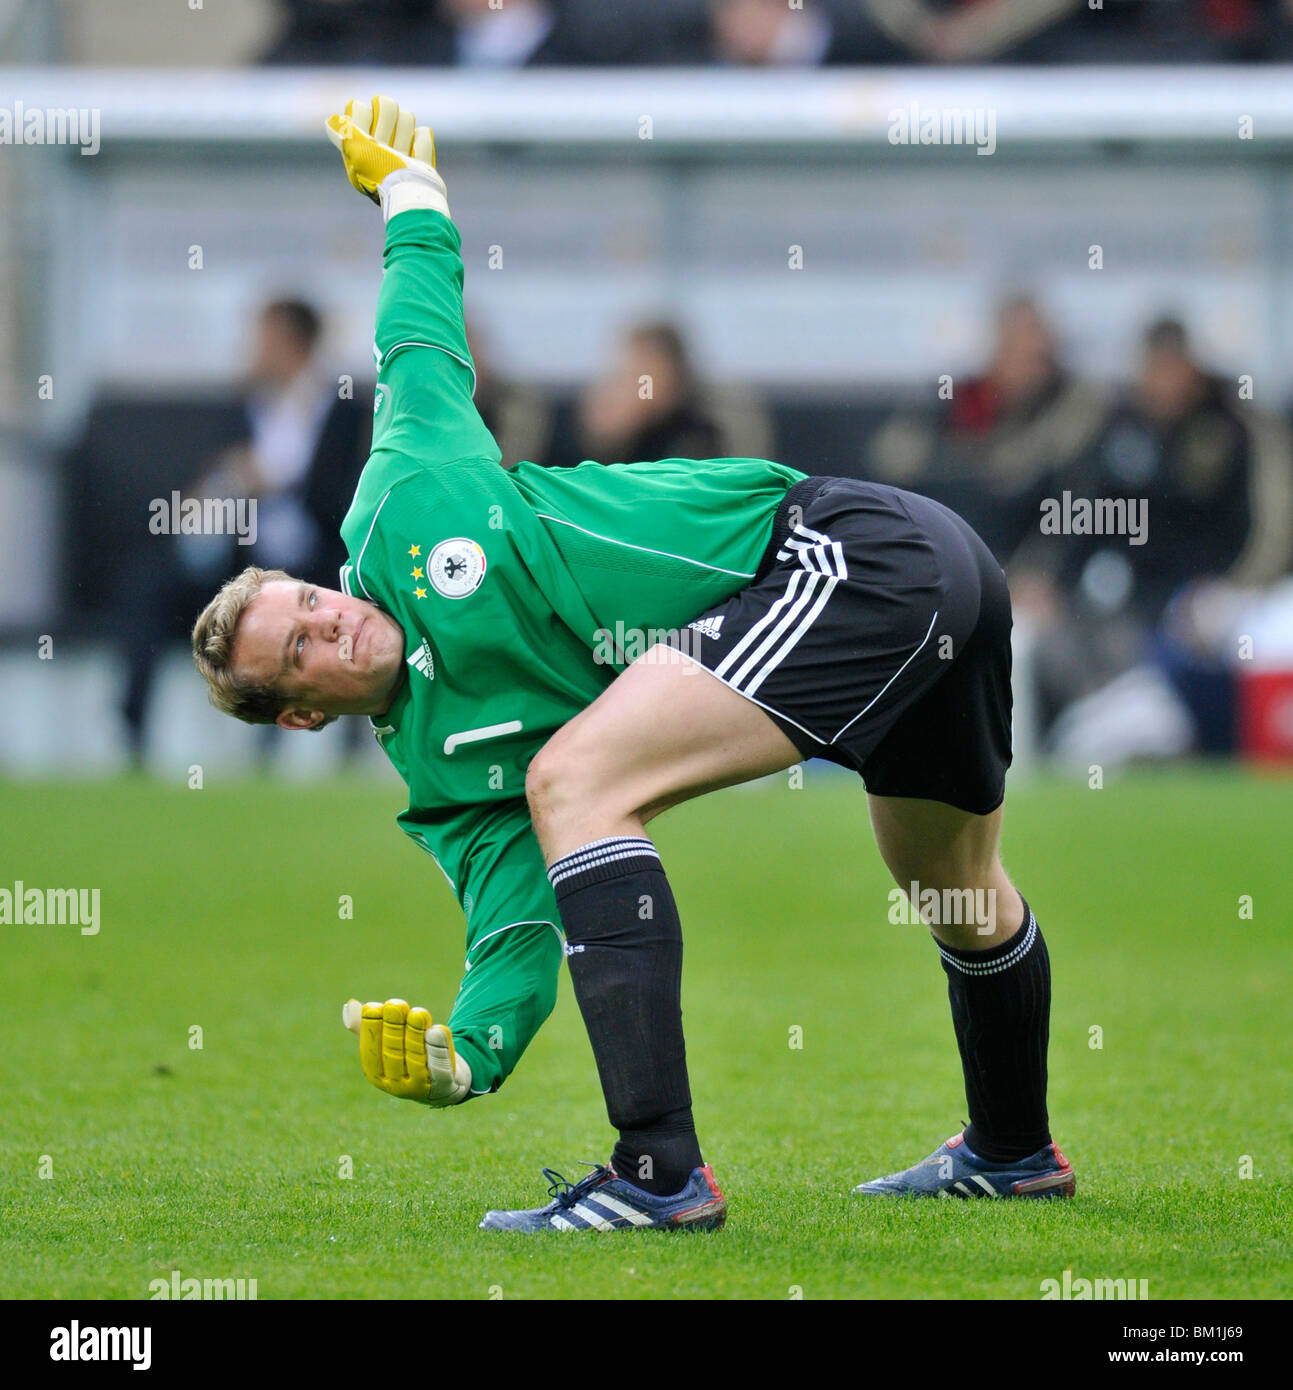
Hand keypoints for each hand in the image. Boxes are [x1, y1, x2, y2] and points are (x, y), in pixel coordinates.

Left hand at [325, 95, 440, 205]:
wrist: (411, 196)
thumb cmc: (382, 175)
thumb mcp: (357, 154)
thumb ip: (343, 133)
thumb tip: (332, 120)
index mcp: (358, 142)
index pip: (360, 106)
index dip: (365, 117)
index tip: (369, 138)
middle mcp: (377, 141)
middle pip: (387, 104)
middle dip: (388, 127)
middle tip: (388, 149)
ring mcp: (400, 144)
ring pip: (406, 116)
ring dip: (405, 137)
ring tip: (402, 157)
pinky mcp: (419, 149)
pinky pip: (422, 132)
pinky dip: (421, 147)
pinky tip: (415, 162)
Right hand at [342, 997, 470, 1105]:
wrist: (444, 1084)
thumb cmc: (409, 1058)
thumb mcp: (388, 1044)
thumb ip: (369, 1027)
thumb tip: (350, 1005)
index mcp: (377, 1076)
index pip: (370, 1053)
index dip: (370, 1030)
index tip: (373, 1007)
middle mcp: (397, 1086)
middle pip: (393, 1054)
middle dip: (393, 1027)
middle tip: (396, 1004)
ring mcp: (421, 1087)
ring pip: (416, 1057)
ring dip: (416, 1033)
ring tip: (418, 1012)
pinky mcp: (444, 1084)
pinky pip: (440, 1066)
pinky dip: (438, 1047)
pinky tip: (437, 1029)